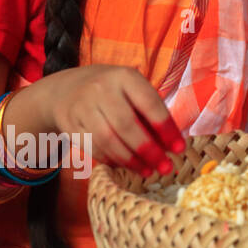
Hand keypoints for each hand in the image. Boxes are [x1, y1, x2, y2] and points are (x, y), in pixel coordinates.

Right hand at [17, 65, 183, 177]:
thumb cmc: (115, 92)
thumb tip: (171, 146)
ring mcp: (81, 107)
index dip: (166, 129)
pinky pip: (92, 148)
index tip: (180, 148)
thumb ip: (152, 114)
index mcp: (125, 77)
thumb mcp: (134, 90)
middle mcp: (101, 89)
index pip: (149, 104)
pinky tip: (127, 166)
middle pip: (126, 125)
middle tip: (165, 167)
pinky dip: (111, 160)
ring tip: (148, 171)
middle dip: (149, 150)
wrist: (67, 88)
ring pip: (107, 140)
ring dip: (130, 160)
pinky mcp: (69, 125)